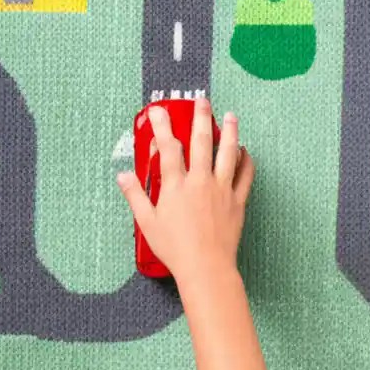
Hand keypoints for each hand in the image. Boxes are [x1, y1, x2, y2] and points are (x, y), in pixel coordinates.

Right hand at [116, 98, 255, 285]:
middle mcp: (200, 182)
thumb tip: (123, 176)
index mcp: (176, 186)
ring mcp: (222, 190)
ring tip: (230, 116)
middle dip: (201, 117)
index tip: (160, 111)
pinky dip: (247, 161)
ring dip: (229, 132)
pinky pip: (246, 176)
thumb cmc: (175, 248)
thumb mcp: (147, 222)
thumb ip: (135, 195)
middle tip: (202, 100)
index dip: (163, 126)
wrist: (205, 268)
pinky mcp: (237, 202)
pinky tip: (245, 151)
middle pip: (201, 142)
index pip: (168, 148)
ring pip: (228, 153)